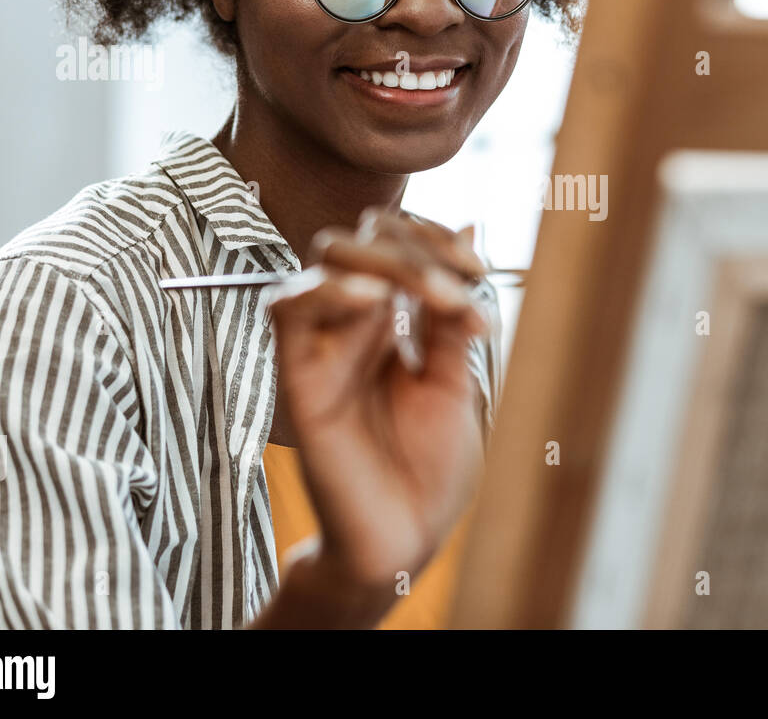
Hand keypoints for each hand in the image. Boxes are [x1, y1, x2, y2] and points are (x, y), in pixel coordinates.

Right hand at [266, 211, 490, 605]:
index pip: (393, 237)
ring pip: (327, 256)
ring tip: (434, 300)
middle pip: (362, 235)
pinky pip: (287, 309)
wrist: (407, 540)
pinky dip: (331, 289)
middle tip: (460, 295)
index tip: (480, 273)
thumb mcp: (457, 378)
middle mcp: (352, 324)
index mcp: (390, 321)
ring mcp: (323, 347)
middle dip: (418, 248)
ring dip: (388, 260)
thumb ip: (452, 311)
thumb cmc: (430, 467)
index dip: (434, 238)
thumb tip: (468, 227)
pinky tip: (378, 301)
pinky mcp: (299, 380)